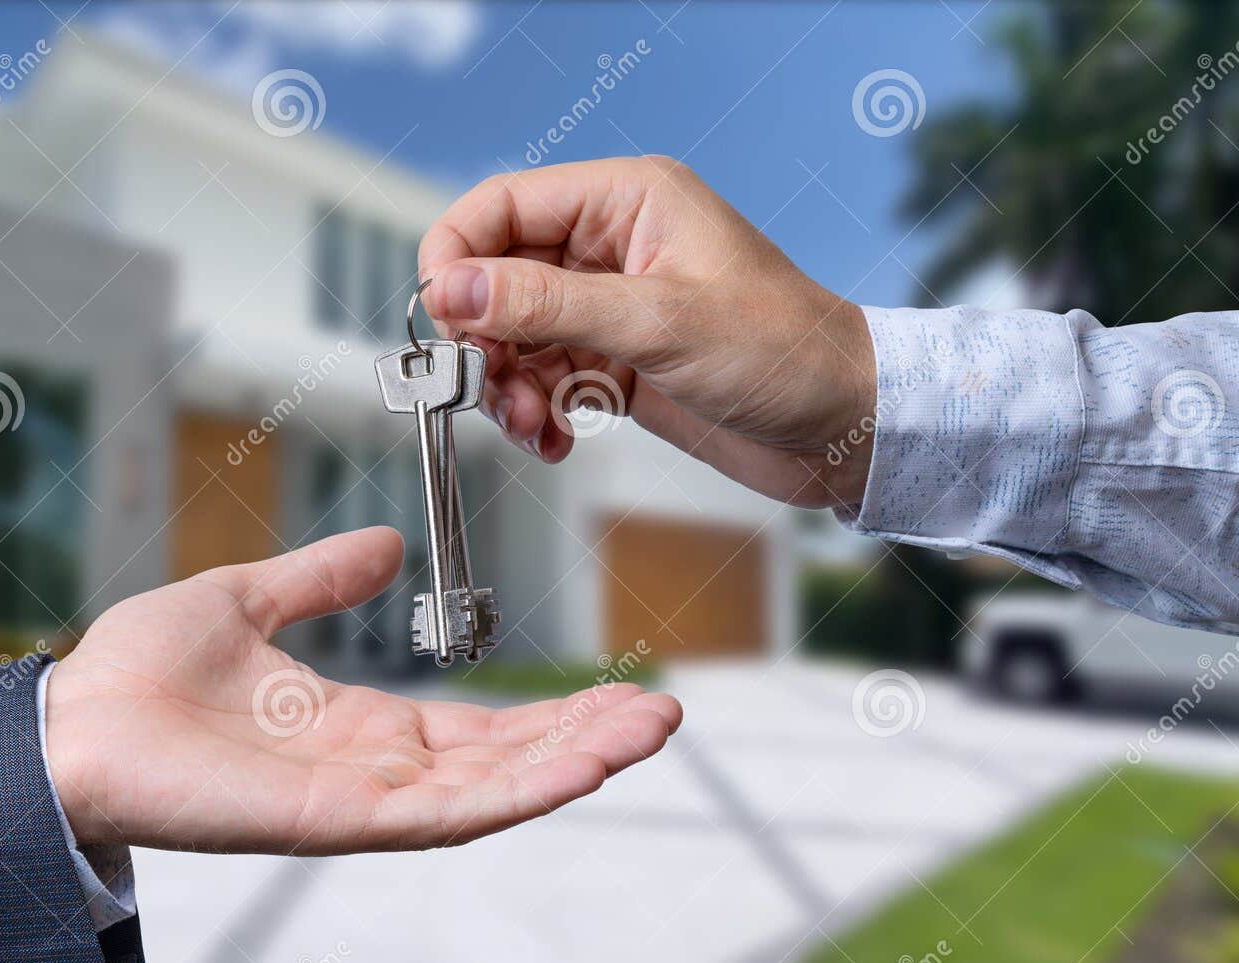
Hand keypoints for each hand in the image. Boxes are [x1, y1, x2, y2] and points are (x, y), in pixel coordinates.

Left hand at [43, 527, 681, 853]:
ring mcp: (359, 802)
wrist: (69, 724)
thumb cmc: (139, 676)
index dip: (550, 713)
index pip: (479, 729)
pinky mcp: (334, 820)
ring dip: (574, 762)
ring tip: (651, 731)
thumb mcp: (247, 601)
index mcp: (358, 727)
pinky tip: (579, 765)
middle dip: (586, 739)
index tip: (617, 687)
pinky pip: (443, 814)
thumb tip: (385, 549)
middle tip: (665, 713)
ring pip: (492, 791)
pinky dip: (518, 792)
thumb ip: (319, 579)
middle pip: (506, 763)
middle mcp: (372, 772)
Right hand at [419, 156, 876, 508]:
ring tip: (531, 424)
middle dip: (484, 337)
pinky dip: (535, 411)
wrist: (844, 426)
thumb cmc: (784, 352)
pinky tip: (553, 437)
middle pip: (499, 277)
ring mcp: (612, 307)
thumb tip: (452, 286)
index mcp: (627, 201)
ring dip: (507, 384)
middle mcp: (611, 247)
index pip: (504, 206)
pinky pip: (545, 377)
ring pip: (515, 335)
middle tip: (490, 385)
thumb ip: (547, 303)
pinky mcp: (618, 362)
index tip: (441, 317)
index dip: (458, 255)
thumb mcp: (657, 323)